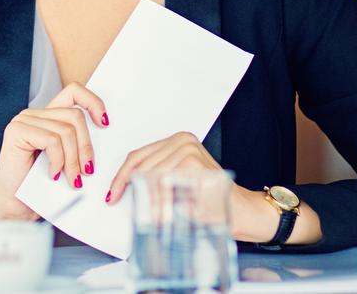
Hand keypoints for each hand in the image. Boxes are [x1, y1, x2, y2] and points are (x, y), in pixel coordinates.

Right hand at [0, 82, 108, 221]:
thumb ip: (78, 142)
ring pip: (66, 130)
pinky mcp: (17, 131)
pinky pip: (52, 140)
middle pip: (75, 116)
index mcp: (48, 116)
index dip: (93, 102)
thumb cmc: (41, 187)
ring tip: (72, 180)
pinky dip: (58, 161)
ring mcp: (23, 120)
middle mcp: (34, 114)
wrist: (15, 207)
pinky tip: (52, 175)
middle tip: (87, 171)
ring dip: (73, 160)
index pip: (74, 92)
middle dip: (85, 146)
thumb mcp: (67, 160)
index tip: (105, 124)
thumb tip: (104, 133)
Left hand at [105, 131, 282, 242]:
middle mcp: (183, 142)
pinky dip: (160, 204)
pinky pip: (165, 188)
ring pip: (152, 178)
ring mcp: (189, 153)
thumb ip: (157, 178)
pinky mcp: (194, 167)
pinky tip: (161, 215)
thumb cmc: (210, 200)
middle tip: (124, 204)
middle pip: (142, 167)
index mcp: (178, 140)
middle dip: (132, 190)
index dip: (121, 176)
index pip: (138, 156)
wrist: (243, 212)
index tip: (113, 193)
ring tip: (151, 216)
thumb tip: (125, 188)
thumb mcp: (179, 182)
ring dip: (147, 201)